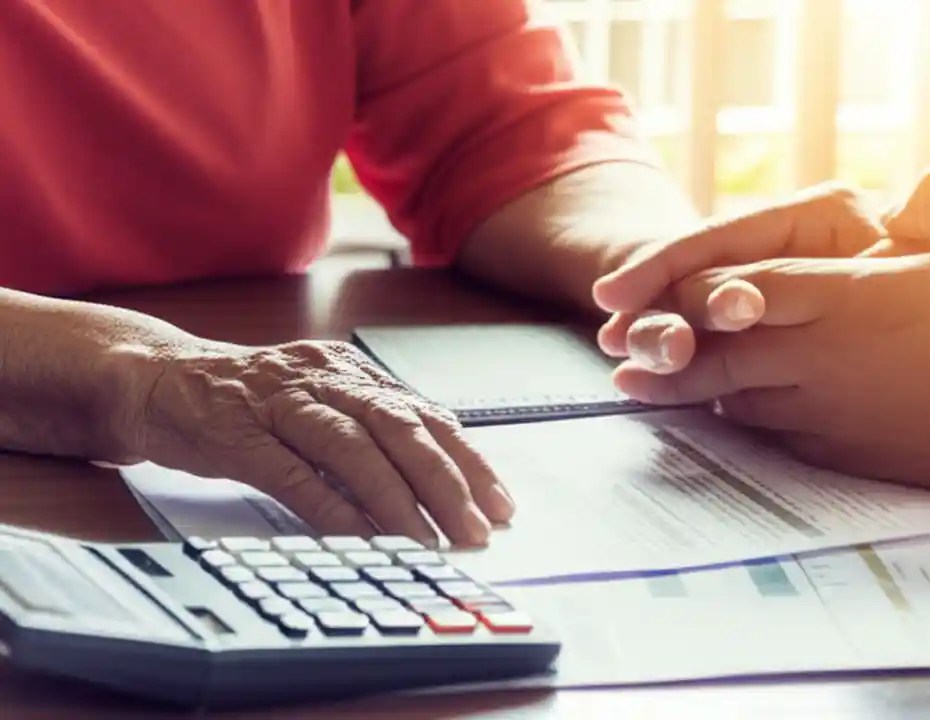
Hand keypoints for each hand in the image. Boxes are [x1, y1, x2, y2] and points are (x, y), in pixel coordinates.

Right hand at [116, 338, 511, 546]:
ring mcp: (279, 402)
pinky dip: (329, 506)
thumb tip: (440, 478)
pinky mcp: (237, 432)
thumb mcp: (320, 404)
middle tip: (475, 529)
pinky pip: (291, 473)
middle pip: (399, 428)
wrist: (156, 378)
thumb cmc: (247, 401)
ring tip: (427, 540)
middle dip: (445, 482)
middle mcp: (324, 378)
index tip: (499, 504)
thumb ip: (372, 433)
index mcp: (351, 371)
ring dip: (396, 498)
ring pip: (352, 447)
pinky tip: (359, 535)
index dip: (468, 460)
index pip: (425, 415)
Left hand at [608, 170, 929, 497]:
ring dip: (690, 388)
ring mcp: (831, 410)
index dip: (683, 285)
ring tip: (644, 387)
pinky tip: (726, 417)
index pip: (742, 283)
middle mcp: (823, 356)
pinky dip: (740, 420)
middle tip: (616, 356)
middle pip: (717, 349)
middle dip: (663, 348)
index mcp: (847, 296)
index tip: (635, 293)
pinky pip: (773, 434)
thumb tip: (906, 190)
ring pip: (737, 396)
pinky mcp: (845, 452)